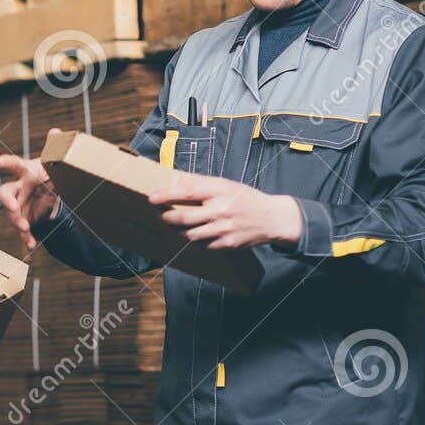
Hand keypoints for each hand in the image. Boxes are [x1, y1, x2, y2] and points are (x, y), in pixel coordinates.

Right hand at [0, 130, 62, 250]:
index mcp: (26, 171)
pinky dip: (26, 237)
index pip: (14, 165)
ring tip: (25, 229)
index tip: (0, 161)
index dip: (7, 163)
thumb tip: (56, 131)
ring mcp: (20, 204)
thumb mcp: (55, 162)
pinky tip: (31, 244)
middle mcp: (19, 188)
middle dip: (7, 201)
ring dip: (17, 222)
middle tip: (13, 208)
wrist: (54, 192)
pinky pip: (23, 229)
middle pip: (6, 193)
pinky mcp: (25, 218)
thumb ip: (54, 148)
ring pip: (12, 214)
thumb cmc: (50, 173)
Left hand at [148, 173, 302, 249]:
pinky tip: (193, 235)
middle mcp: (221, 210)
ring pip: (191, 235)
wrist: (272, 218)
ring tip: (175, 226)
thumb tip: (176, 178)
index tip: (152, 198)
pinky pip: (203, 245)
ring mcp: (224, 229)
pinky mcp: (228, 244)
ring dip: (178, 231)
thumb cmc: (245, 198)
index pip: (187, 192)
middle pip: (184, 217)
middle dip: (167, 217)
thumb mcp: (226, 184)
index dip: (166, 195)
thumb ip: (201, 182)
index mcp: (220, 191)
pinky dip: (195, 240)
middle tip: (161, 215)